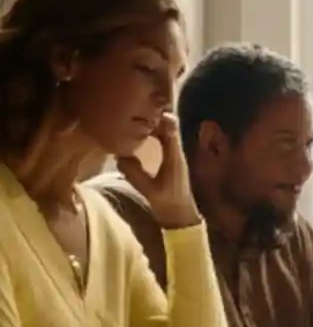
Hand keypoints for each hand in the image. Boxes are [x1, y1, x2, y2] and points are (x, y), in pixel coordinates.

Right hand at [117, 113, 200, 228]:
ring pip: (165, 133)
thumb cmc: (167, 203)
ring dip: (153, 125)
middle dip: (153, 118)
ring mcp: (174, 156)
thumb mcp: (149, 189)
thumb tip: (119, 156)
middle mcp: (176, 153)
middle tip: (133, 110)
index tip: (142, 110)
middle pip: (167, 128)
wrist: (180, 216)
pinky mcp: (170, 161)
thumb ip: (135, 173)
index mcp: (174, 157)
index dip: (159, 118)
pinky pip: (163, 141)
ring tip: (134, 118)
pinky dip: (153, 134)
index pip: (170, 130)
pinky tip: (139, 134)